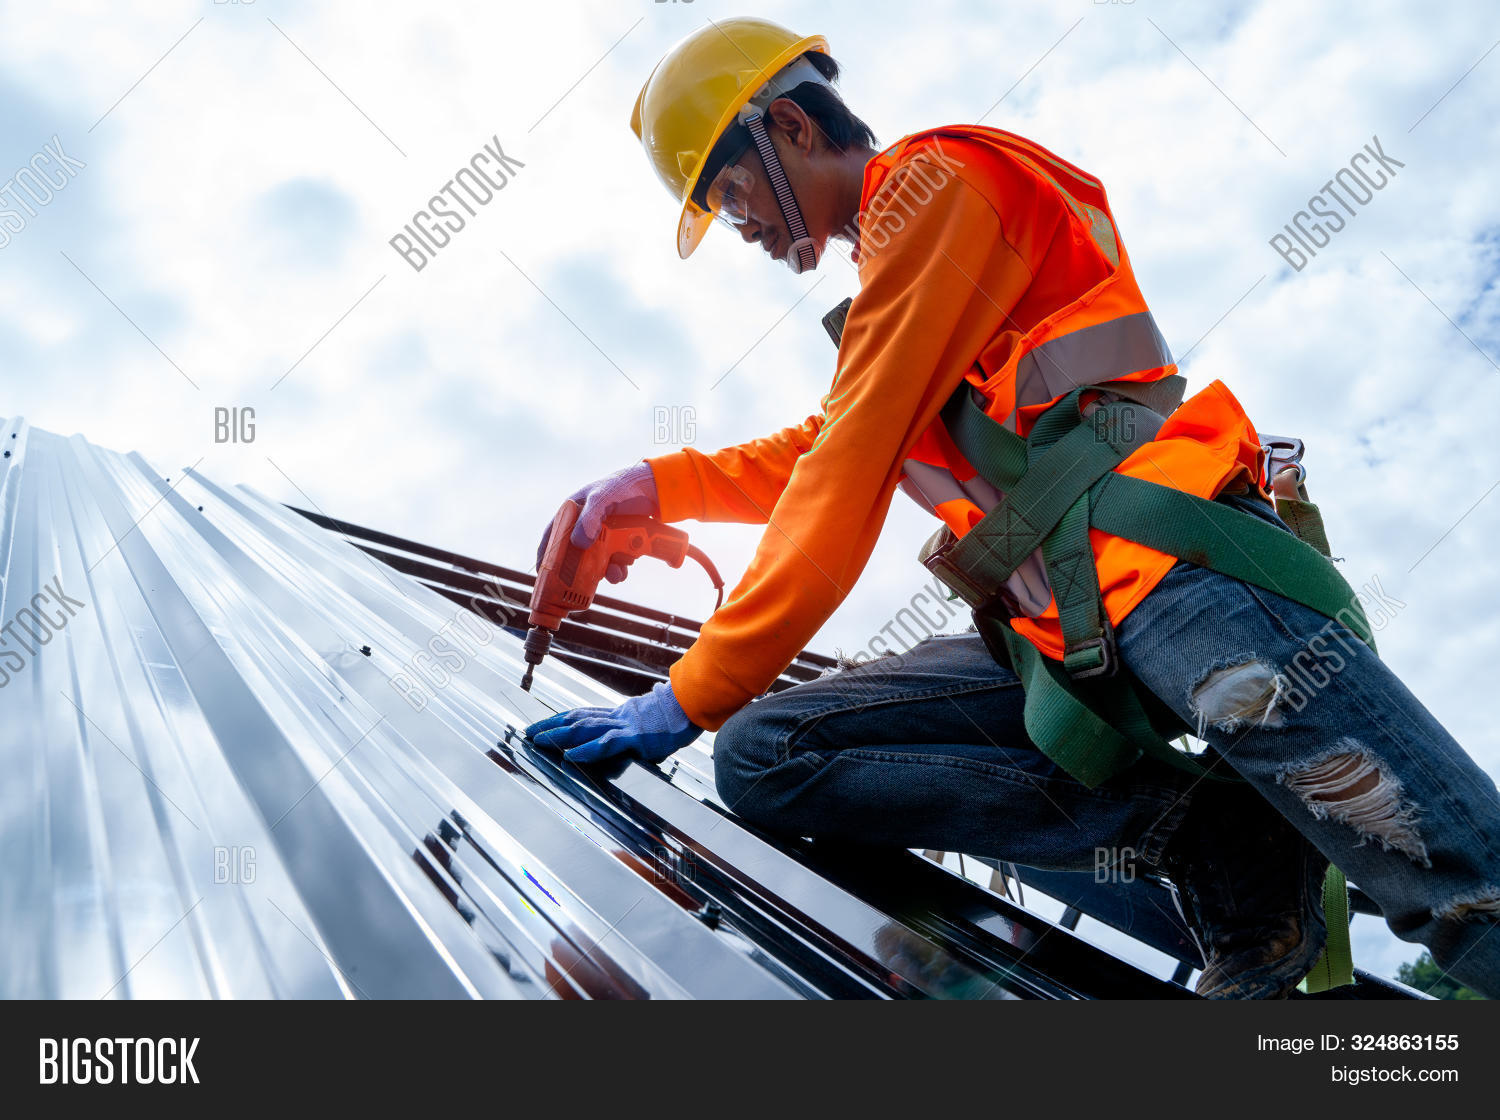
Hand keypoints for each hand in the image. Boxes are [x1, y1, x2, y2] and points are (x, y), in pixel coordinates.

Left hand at [525, 681, 701, 763]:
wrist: (694, 704)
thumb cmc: (678, 712)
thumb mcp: (654, 715)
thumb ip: (643, 717)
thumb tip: (649, 705)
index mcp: (619, 714)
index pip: (583, 714)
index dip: (560, 719)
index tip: (542, 725)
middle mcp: (616, 717)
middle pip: (576, 719)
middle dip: (549, 727)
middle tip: (527, 733)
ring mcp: (624, 725)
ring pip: (584, 729)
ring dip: (558, 736)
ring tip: (538, 742)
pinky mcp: (635, 737)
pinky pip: (606, 744)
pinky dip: (585, 750)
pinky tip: (570, 756)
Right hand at [536, 461, 659, 582]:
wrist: (650, 490)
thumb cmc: (619, 487)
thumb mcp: (601, 498)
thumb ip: (589, 518)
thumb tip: (578, 543)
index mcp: (572, 514)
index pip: (552, 536)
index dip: (546, 554)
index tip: (542, 571)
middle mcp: (584, 529)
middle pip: (574, 556)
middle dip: (580, 571)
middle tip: (582, 584)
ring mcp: (600, 540)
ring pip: (596, 564)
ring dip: (605, 572)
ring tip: (615, 572)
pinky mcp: (616, 547)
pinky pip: (613, 564)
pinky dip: (618, 570)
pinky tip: (624, 567)